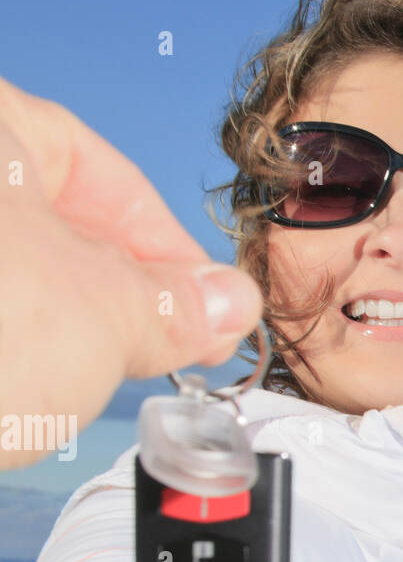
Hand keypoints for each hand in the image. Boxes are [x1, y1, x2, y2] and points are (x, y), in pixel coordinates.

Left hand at [0, 76, 263, 469]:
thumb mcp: (101, 317)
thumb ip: (171, 304)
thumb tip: (221, 301)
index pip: (97, 169)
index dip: (167, 244)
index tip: (206, 302)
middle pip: (45, 219)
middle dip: (116, 286)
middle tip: (168, 344)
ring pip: (3, 272)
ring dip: (60, 323)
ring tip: (98, 377)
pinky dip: (5, 346)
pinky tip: (26, 392)